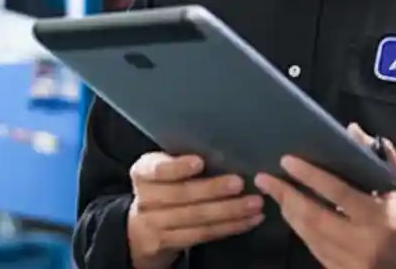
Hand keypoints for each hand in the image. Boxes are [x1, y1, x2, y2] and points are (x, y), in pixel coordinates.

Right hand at [126, 152, 264, 268]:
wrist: (141, 229)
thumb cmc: (162, 189)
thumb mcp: (161, 169)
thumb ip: (180, 161)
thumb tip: (223, 151)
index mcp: (143, 173)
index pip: (158, 169)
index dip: (178, 167)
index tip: (199, 162)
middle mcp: (145, 199)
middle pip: (181, 195)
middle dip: (212, 189)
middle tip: (239, 183)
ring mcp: (154, 225)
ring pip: (196, 218)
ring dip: (229, 211)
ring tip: (253, 203)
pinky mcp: (168, 243)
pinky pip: (203, 234)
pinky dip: (230, 227)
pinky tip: (248, 220)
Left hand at [255, 124, 395, 268]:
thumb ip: (381, 158)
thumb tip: (353, 131)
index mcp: (381, 218)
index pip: (338, 193)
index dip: (310, 177)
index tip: (287, 161)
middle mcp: (364, 243)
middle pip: (314, 218)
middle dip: (286, 196)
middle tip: (265, 178)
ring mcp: (353, 264)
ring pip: (310, 237)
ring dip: (289, 214)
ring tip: (275, 193)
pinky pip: (316, 252)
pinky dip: (302, 232)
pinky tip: (292, 216)